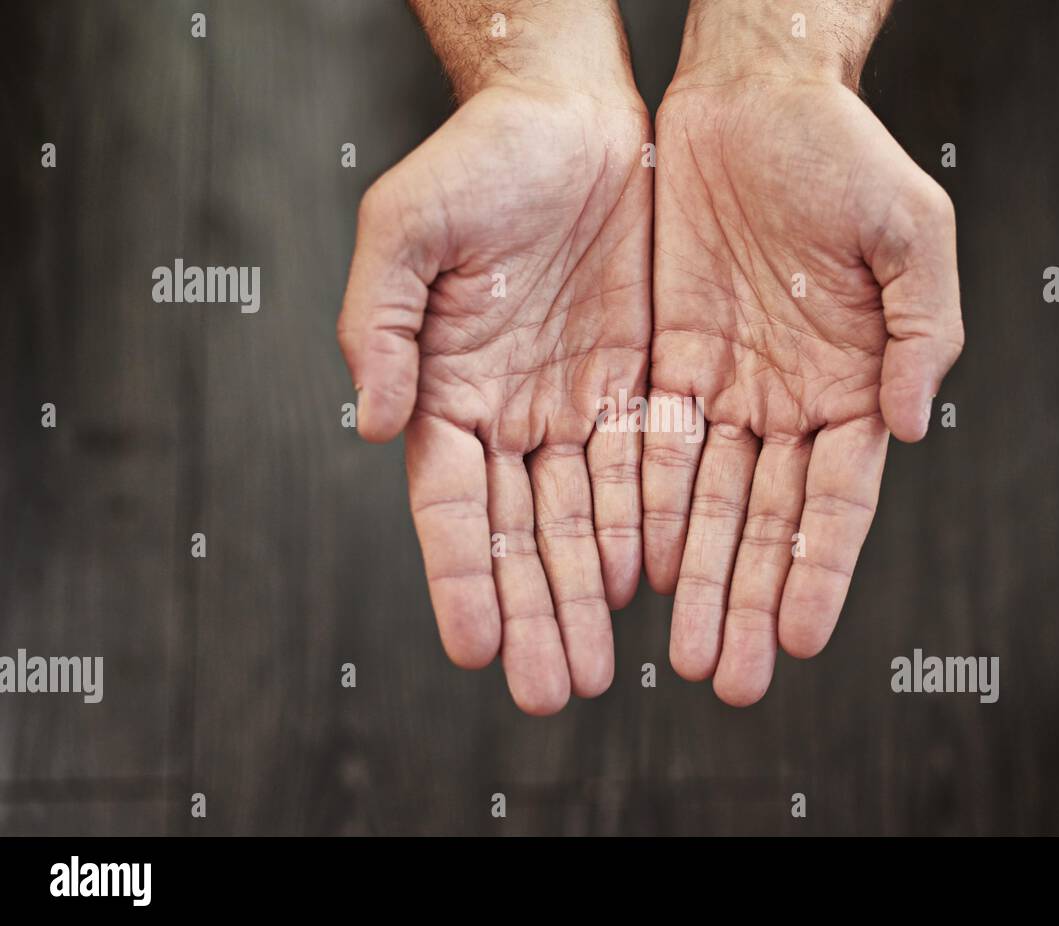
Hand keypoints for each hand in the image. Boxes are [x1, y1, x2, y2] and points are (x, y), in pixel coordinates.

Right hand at [338, 4, 649, 714]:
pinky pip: (643, 469)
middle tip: (553, 691)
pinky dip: (644, 528)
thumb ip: (380, 325)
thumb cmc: (475, 160)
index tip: (477, 650)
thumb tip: (374, 425)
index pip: (448, 505)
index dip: (461, 578)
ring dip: (587, 595)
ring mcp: (573, 405)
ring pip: (582, 519)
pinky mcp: (636, 384)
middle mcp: (508, 414)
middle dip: (535, 613)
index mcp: (443, 390)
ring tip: (601, 668)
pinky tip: (648, 584)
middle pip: (519, 533)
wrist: (570, 118)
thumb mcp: (404, 228)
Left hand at [645, 0, 962, 705]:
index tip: (797, 638)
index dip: (818, 570)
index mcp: (856, 382)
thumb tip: (908, 423)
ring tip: (679, 650)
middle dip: (746, 600)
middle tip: (725, 678)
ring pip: (705, 503)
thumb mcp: (911, 229)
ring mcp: (726, 387)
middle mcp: (789, 401)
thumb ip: (922, 328)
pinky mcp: (665, 362)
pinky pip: (651, 449)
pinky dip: (643, 510)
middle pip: (764, 521)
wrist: (752, 97)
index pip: (836, 500)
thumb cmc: (843, 152)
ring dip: (694, 579)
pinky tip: (634, 567)